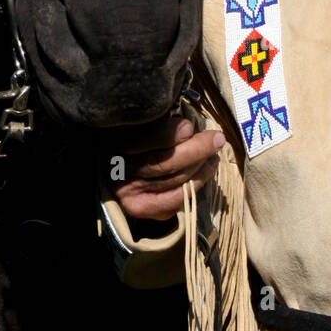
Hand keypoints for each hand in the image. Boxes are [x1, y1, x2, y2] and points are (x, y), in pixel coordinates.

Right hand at [106, 116, 224, 222]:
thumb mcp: (141, 124)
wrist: (121, 170)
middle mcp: (118, 171)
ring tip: (215, 150)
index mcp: (113, 143)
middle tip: (217, 138)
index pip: (140, 141)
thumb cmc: (137, 136)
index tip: (189, 126)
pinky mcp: (142, 208)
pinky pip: (175, 199)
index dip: (166, 135)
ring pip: (173, 180)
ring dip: (201, 165)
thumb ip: (158, 122)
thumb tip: (188, 122)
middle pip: (162, 164)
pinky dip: (196, 183)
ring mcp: (128, 193)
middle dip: (195, 150)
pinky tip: (209, 167)